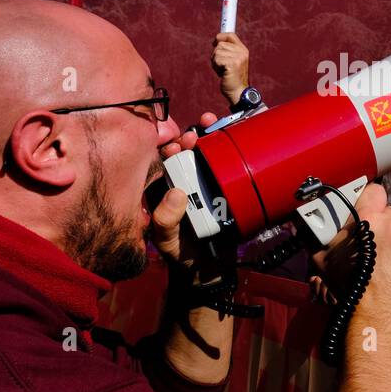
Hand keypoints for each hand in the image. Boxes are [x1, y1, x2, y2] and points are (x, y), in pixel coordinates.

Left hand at [149, 112, 217, 267]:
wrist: (209, 268)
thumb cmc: (181, 252)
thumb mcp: (166, 239)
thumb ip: (165, 221)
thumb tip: (177, 194)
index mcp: (164, 190)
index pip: (162, 162)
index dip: (167, 148)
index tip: (175, 145)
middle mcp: (184, 182)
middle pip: (185, 152)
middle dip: (188, 137)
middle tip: (193, 135)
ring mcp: (206, 184)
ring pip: (207, 154)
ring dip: (208, 135)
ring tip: (209, 123)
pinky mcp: (226, 189)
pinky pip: (228, 167)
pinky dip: (228, 150)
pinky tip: (228, 135)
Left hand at [212, 33, 249, 104]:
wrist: (238, 92)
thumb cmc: (232, 77)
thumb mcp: (232, 61)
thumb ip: (228, 51)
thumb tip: (216, 41)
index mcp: (243, 50)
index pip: (230, 35)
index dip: (220, 37)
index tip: (214, 42)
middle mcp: (242, 52)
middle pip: (220, 44)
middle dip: (216, 55)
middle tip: (222, 66)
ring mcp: (238, 57)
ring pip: (216, 52)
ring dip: (215, 62)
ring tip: (223, 71)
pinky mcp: (232, 64)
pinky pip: (216, 59)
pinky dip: (216, 67)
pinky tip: (223, 74)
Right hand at [313, 184, 390, 328]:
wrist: (376, 312)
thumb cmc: (350, 287)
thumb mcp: (325, 258)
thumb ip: (320, 236)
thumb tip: (308, 225)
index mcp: (365, 219)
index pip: (375, 191)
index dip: (373, 200)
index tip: (371, 208)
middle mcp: (390, 223)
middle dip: (386, 225)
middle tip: (378, 244)